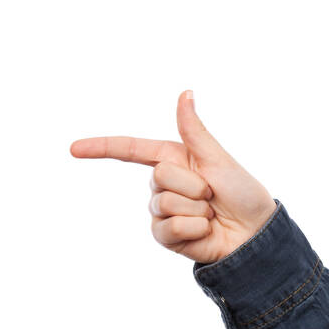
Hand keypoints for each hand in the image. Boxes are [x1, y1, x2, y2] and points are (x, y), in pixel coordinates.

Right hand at [70, 90, 277, 264]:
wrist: (256, 235)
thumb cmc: (243, 193)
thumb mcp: (218, 159)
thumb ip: (194, 130)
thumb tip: (185, 93)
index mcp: (174, 159)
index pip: (131, 151)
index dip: (101, 148)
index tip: (73, 149)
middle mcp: (165, 184)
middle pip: (159, 176)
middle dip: (193, 185)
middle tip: (213, 194)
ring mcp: (163, 211)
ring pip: (165, 203)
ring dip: (196, 209)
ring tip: (211, 213)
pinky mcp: (166, 235)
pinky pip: (168, 227)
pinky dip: (194, 228)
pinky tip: (205, 231)